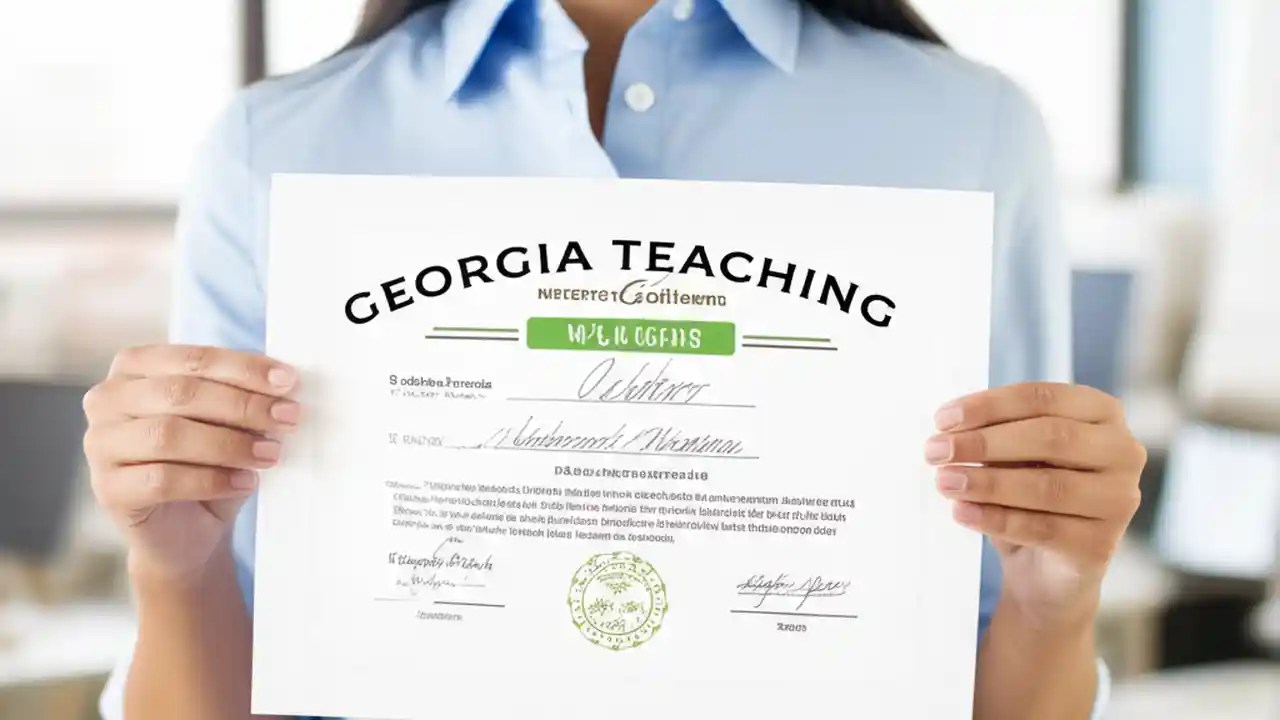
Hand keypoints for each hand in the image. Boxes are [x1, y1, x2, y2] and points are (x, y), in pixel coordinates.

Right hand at [83, 345, 300, 580]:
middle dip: (243, 405)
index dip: (244, 368)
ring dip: (229, 444)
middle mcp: (107, 399)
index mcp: (135, 367)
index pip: (193, 359)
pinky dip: (211, 480)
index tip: (288, 381)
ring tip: (270, 454)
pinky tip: (245, 482)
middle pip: (181, 393)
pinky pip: (161, 480)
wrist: (187, 531)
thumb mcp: (229, 422)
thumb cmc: (208, 462)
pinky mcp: (107, 488)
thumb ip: (243, 398)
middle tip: (288, 418)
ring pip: (168, 435)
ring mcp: (99, 444)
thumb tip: (280, 387)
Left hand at [925, 382, 1145, 626]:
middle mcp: (1123, 452)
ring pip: (1048, 486)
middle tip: (935, 450)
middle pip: (1050, 437)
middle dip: (985, 443)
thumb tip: (950, 431)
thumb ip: (993, 437)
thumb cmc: (1026, 495)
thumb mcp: (1010, 457)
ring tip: (945, 481)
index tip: (942, 419)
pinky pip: (1044, 529)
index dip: (989, 405)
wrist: (1044, 569)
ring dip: (988, 483)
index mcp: (1102, 413)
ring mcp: (1119, 500)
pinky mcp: (1102, 545)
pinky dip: (997, 519)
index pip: (1043, 398)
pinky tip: (962, 513)